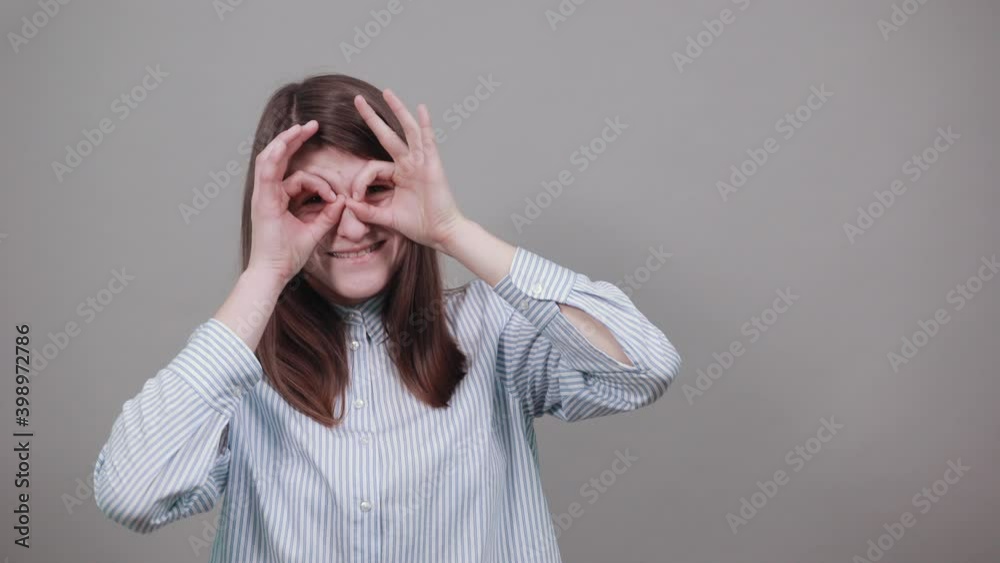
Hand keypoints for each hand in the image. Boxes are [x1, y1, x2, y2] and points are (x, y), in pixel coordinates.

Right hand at [246, 120, 347, 283]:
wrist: (273, 272)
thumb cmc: (288, 256)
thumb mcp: (314, 232)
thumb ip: (328, 216)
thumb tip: (342, 201)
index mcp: (278, 199)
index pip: (296, 177)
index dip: (318, 180)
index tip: (334, 194)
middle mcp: (268, 194)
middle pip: (280, 159)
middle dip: (295, 140)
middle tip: (312, 125)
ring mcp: (262, 195)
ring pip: (271, 158)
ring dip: (286, 141)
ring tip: (301, 127)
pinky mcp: (261, 199)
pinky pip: (266, 170)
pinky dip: (276, 155)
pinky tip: (286, 142)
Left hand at [343, 89, 465, 250]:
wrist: (441, 233)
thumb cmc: (419, 225)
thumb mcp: (387, 217)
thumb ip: (367, 211)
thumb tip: (348, 204)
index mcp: (398, 176)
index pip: (372, 168)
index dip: (360, 181)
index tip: (355, 199)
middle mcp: (409, 165)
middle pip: (388, 135)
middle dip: (373, 118)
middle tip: (358, 100)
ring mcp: (421, 162)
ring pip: (408, 131)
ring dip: (398, 111)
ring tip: (388, 93)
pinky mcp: (433, 165)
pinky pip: (428, 141)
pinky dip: (426, 125)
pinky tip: (422, 109)